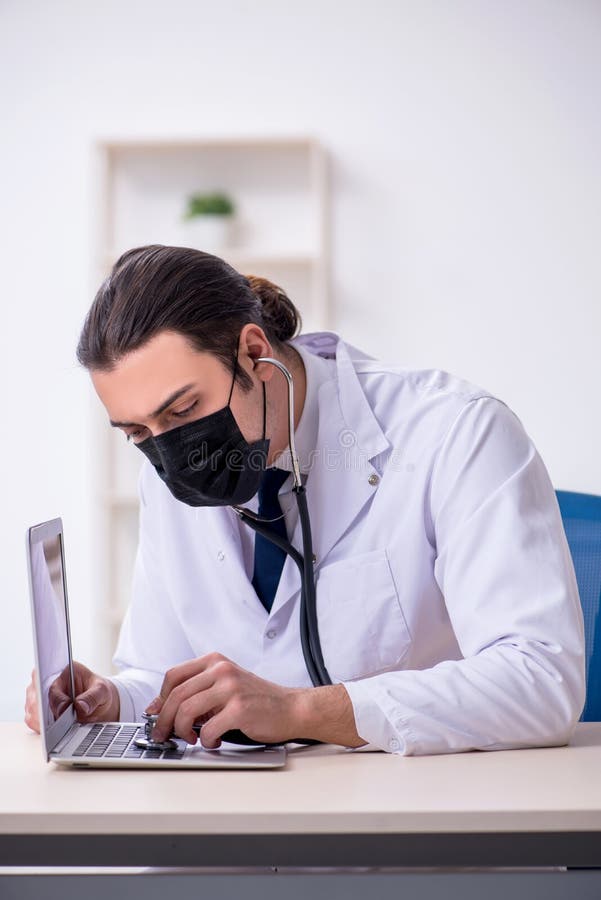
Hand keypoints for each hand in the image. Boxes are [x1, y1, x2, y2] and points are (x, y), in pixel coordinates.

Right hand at [24, 661, 119, 732]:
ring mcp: (41, 698)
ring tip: (60, 729)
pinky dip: (42, 730)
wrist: (98, 703)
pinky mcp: (39, 713)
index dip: (53, 697)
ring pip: (32, 712)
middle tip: (61, 723)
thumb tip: (80, 706)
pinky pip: (33, 723)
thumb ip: (93, 697)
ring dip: (43, 724)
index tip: (63, 709)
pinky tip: (53, 734)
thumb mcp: (103, 691)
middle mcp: (47, 682)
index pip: (50, 682)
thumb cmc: (98, 692)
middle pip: (35, 698)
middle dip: (46, 713)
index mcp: (63, 671)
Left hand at [146, 652, 305, 748]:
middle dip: (164, 721)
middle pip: (176, 695)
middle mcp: (221, 670)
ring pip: (186, 711)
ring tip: (192, 738)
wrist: (291, 708)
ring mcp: (231, 688)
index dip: (161, 699)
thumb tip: (161, 708)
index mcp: (215, 662)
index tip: (157, 715)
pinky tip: (214, 741)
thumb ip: (197, 692)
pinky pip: (207, 729)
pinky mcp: (239, 709)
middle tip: (164, 736)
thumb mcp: (224, 686)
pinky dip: (205, 741)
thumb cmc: (257, 700)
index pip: (173, 676)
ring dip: (182, 731)